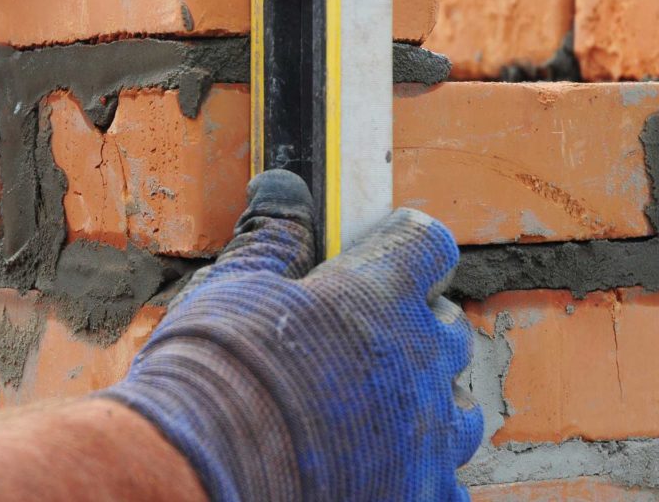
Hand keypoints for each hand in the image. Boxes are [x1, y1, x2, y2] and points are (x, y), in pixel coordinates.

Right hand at [102, 170, 483, 500]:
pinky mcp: (417, 497)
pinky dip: (427, 477)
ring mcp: (424, 438)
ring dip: (431, 401)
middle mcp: (416, 362)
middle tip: (370, 336)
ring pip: (462, 410)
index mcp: (376, 296)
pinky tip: (391, 472)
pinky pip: (450, 486)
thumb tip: (283, 187)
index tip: (388, 251)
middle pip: (449, 327)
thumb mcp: (232, 288)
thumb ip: (272, 238)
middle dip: (419, 325)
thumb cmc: (210, 375)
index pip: (428, 244)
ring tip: (385, 409)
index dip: (408, 244)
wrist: (196, 477)